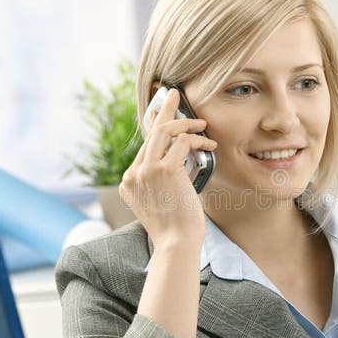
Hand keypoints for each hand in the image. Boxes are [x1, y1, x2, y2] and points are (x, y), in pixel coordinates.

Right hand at [119, 88, 216, 247]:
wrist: (177, 243)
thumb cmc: (177, 228)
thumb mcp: (163, 202)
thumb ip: (163, 180)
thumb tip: (180, 156)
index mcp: (129, 183)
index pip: (144, 146)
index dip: (155, 126)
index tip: (161, 113)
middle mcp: (133, 174)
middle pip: (150, 133)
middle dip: (165, 110)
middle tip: (175, 94)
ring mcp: (146, 171)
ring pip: (165, 132)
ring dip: (185, 124)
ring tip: (201, 123)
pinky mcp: (164, 170)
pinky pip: (182, 143)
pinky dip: (197, 141)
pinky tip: (208, 145)